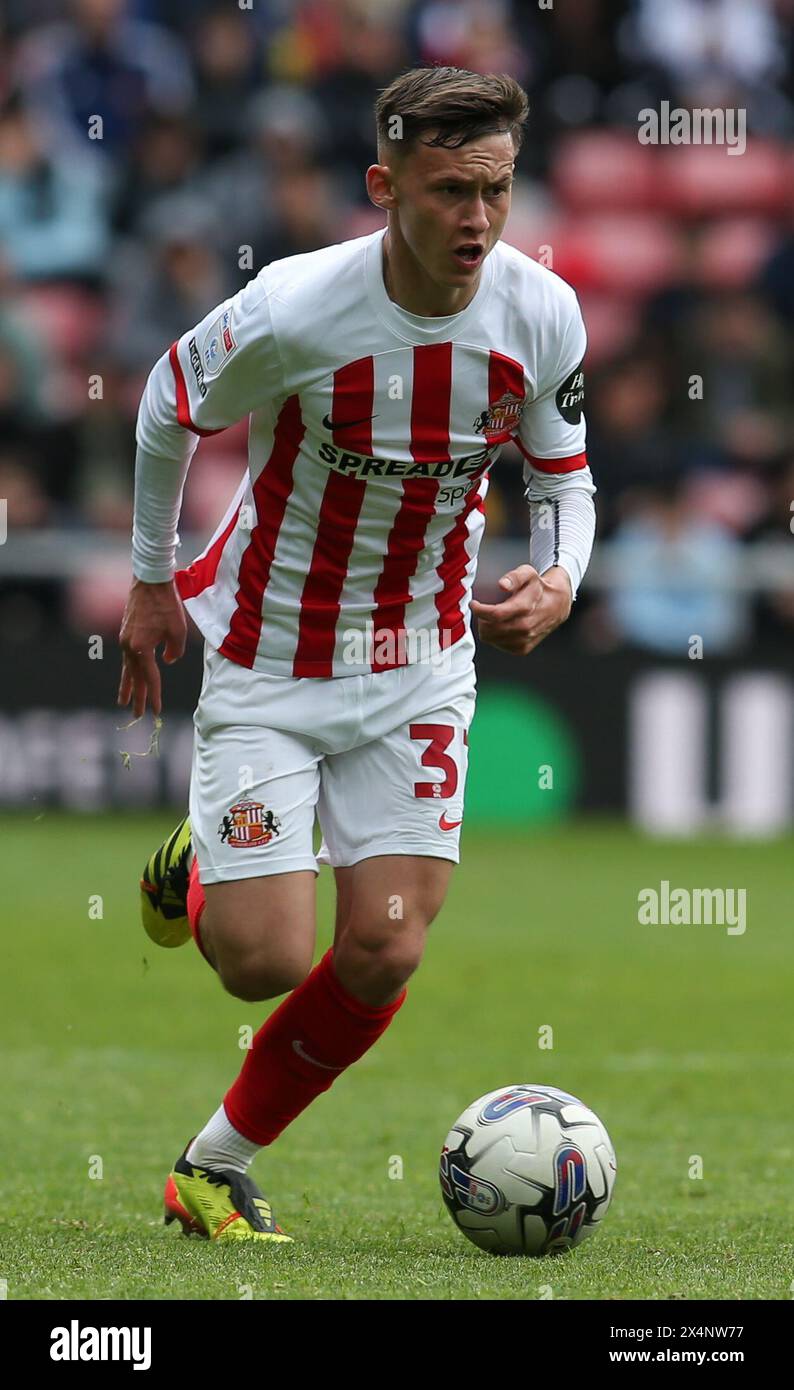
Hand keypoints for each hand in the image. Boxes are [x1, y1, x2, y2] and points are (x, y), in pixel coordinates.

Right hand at [117, 577, 186, 717]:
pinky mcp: (126, 632)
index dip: (155, 695)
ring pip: (127, 668)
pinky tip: (131, 675)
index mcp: (140, 648)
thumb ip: (175, 651)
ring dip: (127, 685)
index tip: (156, 711)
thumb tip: (167, 661)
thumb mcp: (178, 631)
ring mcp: (124, 639)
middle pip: (134, 677)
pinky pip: (127, 657)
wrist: (149, 580)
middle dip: (137, 697)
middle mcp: (128, 646)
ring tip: (124, 702)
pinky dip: (129, 669)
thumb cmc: (167, 604)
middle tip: (137, 715)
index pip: (150, 678)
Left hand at [470, 564, 571, 655]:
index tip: (474, 604)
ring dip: (486, 629)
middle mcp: (526, 626)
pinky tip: (498, 627)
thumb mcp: (528, 574)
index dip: (480, 610)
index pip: (496, 614)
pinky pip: (500, 646)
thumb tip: (502, 584)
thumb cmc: (539, 588)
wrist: (557, 605)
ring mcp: (525, 639)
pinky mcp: (523, 649)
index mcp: (526, 607)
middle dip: (481, 621)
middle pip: (491, 630)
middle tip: (481, 612)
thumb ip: (514, 577)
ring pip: (493, 639)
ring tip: (488, 619)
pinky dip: (495, 638)